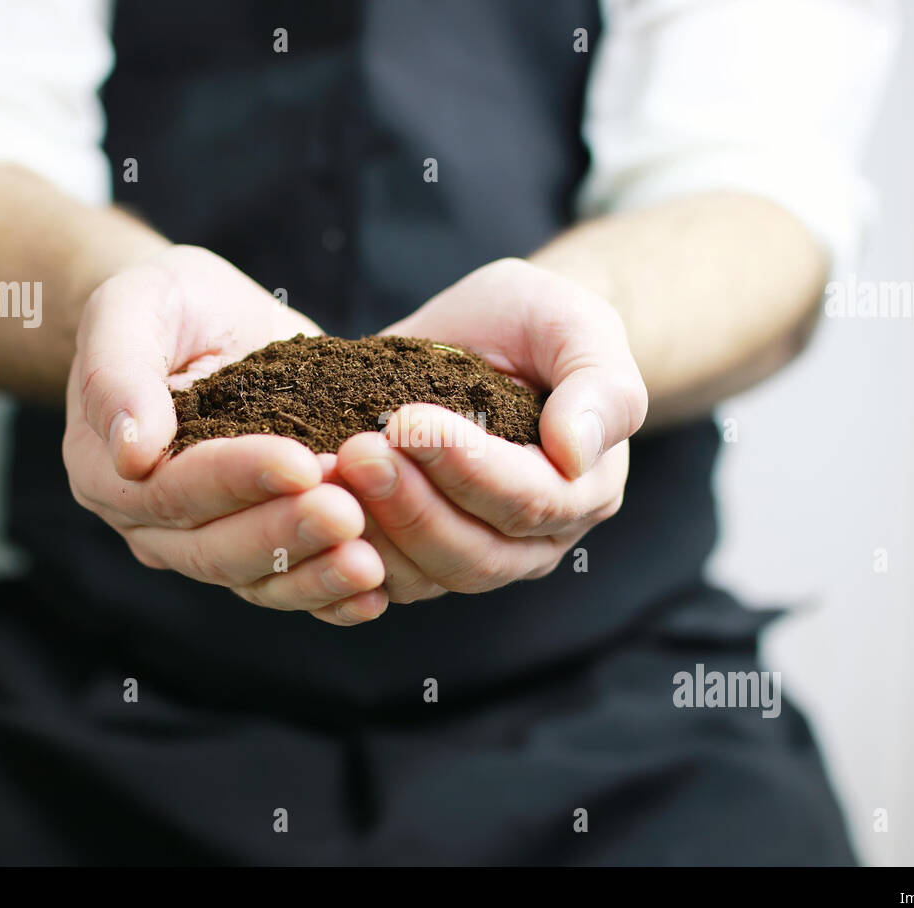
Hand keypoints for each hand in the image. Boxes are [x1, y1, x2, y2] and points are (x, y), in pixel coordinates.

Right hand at [63, 245, 388, 625]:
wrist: (208, 318)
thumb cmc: (164, 304)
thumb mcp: (130, 308)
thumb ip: (118, 372)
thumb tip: (134, 452)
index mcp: (109, 468)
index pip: (173, 487)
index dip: (237, 478)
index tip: (300, 462)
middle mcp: (152, 521)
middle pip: (216, 548)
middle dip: (286, 533)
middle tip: (348, 515)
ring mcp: (207, 541)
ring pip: (256, 579)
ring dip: (315, 574)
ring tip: (370, 563)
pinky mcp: (261, 546)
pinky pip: (290, 587)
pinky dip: (331, 597)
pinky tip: (375, 594)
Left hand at [335, 258, 647, 602]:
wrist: (493, 336)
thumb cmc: (538, 324)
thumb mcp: (575, 326)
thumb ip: (598, 387)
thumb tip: (576, 453)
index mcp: (586, 486)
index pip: (529, 499)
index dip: (468, 468)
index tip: (407, 422)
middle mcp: (539, 538)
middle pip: (476, 553)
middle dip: (411, 505)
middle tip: (356, 451)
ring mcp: (482, 555)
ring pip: (428, 577)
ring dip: (374, 531)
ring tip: (329, 472)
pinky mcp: (425, 559)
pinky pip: (387, 578)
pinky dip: (349, 549)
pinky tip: (314, 503)